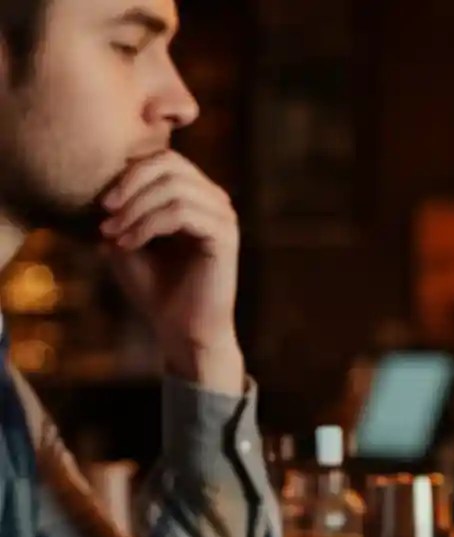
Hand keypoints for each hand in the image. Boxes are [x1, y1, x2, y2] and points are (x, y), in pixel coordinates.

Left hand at [99, 150, 243, 393]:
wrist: (182, 331)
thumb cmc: (156, 289)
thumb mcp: (128, 241)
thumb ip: (122, 210)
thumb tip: (101, 182)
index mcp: (197, 197)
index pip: (164, 160)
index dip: (128, 174)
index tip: (101, 206)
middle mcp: (216, 201)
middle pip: (169, 164)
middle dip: (130, 186)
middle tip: (105, 215)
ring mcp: (224, 217)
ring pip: (173, 188)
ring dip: (135, 210)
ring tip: (114, 236)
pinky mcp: (225, 237)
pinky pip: (181, 213)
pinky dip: (148, 226)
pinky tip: (129, 245)